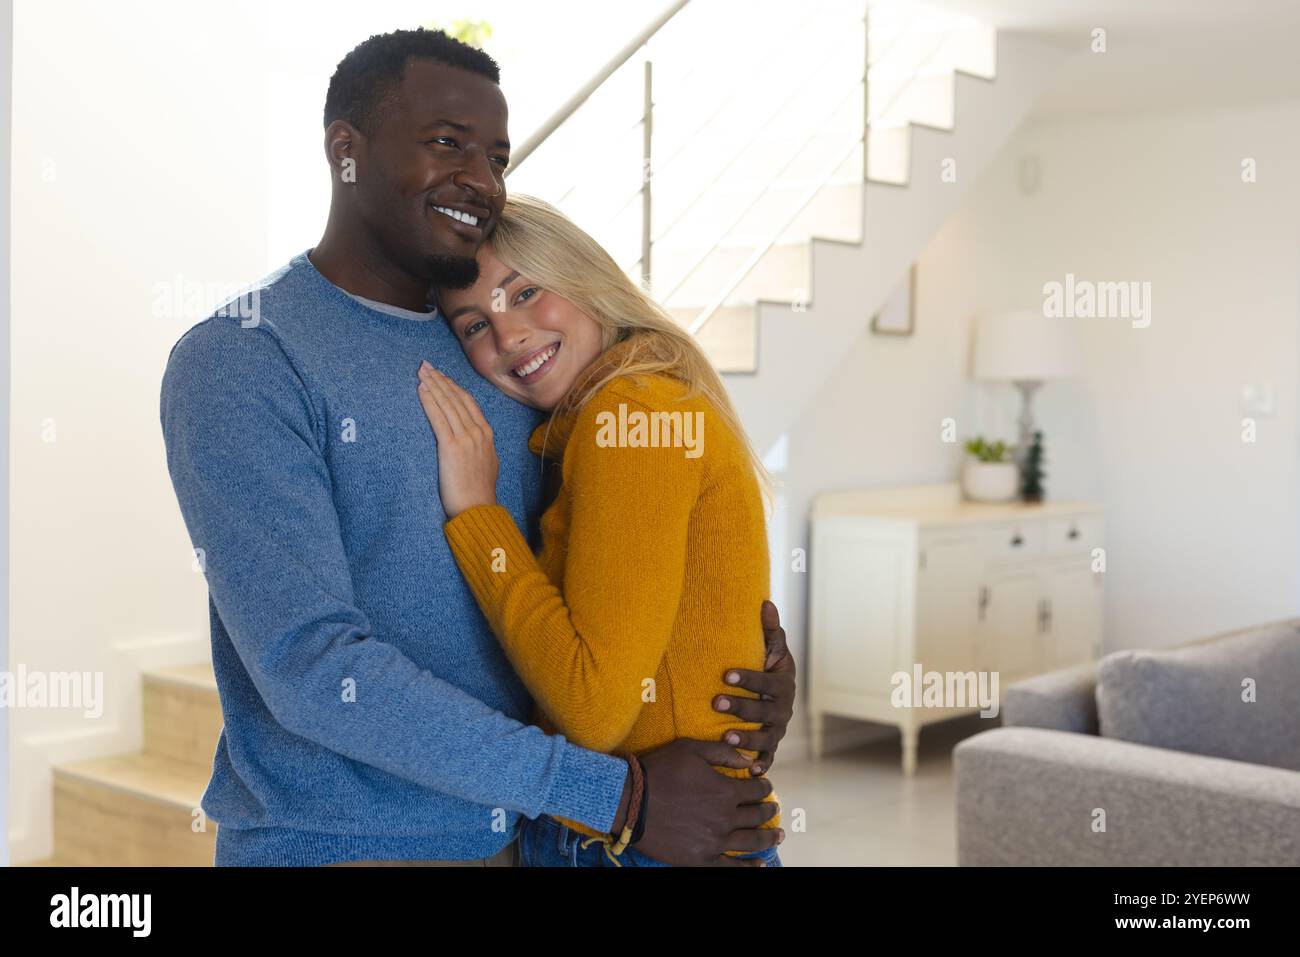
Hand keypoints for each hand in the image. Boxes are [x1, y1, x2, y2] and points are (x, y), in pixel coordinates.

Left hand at [417, 362, 498, 517]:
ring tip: (421, 372)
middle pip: (456, 398)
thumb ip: (480, 446)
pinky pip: (438, 418)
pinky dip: (430, 401)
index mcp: (487, 434)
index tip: (441, 375)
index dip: (453, 386)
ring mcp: (466, 438)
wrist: (478, 508)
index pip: (468, 402)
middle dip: (440, 379)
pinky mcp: (451, 447)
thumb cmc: (479, 491)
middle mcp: (478, 432)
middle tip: (425, 365)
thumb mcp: (487, 462)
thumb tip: (472, 440)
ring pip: (448, 404)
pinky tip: (422, 390)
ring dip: (433, 385)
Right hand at [628, 738, 781, 866]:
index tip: (766, 786)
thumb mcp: (692, 750)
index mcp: (726, 791)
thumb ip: (724, 753)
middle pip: (757, 816)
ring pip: (751, 842)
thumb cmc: (660, 771)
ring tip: (778, 835)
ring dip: (768, 838)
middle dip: (769, 810)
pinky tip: (760, 865)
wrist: (631, 802)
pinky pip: (732, 867)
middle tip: (774, 809)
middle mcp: (725, 818)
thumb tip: (752, 761)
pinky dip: (749, 867)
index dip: (765, 787)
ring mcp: (714, 841)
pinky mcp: (701, 859)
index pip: (757, 789)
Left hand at [715, 600, 795, 774]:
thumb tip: (765, 603)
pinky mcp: (770, 747)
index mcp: (784, 682)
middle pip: (766, 711)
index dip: (749, 678)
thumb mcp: (770, 648)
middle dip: (742, 707)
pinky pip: (767, 759)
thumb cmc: (766, 666)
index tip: (726, 675)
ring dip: (748, 739)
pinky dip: (760, 766)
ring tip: (726, 737)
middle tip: (717, 702)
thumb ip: (769, 630)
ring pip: (766, 737)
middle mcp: (784, 708)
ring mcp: (777, 729)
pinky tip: (749, 771)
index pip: (767, 681)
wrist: (771, 694)